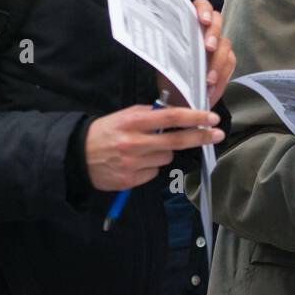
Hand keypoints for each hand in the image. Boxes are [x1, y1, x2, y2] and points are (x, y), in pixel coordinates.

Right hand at [86, 104, 223, 190]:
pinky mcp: (131, 180)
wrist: (77, 157)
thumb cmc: (104, 132)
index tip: (211, 117)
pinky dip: (150, 167)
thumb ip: (148, 114)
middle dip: (200, 136)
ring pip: (166, 157)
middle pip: (176, 140)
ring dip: (164, 152)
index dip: (194, 117)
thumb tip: (176, 113)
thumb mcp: (124, 116)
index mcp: (133, 122)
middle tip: (217, 134)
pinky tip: (136, 162)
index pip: (170, 117)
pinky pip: (154, 172)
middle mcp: (134, 142)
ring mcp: (133, 163)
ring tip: (145, 149)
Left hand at [159, 0, 234, 107]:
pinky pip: (230, 63)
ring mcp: (218, 46)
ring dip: (218, 61)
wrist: (176, 97)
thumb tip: (161, 38)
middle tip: (208, 48)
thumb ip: (168, 49)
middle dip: (213, 34)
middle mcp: (206, 31)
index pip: (200, 6)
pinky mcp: (227, 61)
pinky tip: (211, 87)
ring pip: (225, 44)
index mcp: (189, 25)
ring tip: (208, 79)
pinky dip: (222, 75)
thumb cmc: (169, 75)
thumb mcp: (164, 61)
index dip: (203, 9)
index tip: (203, 21)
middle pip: (217, 21)